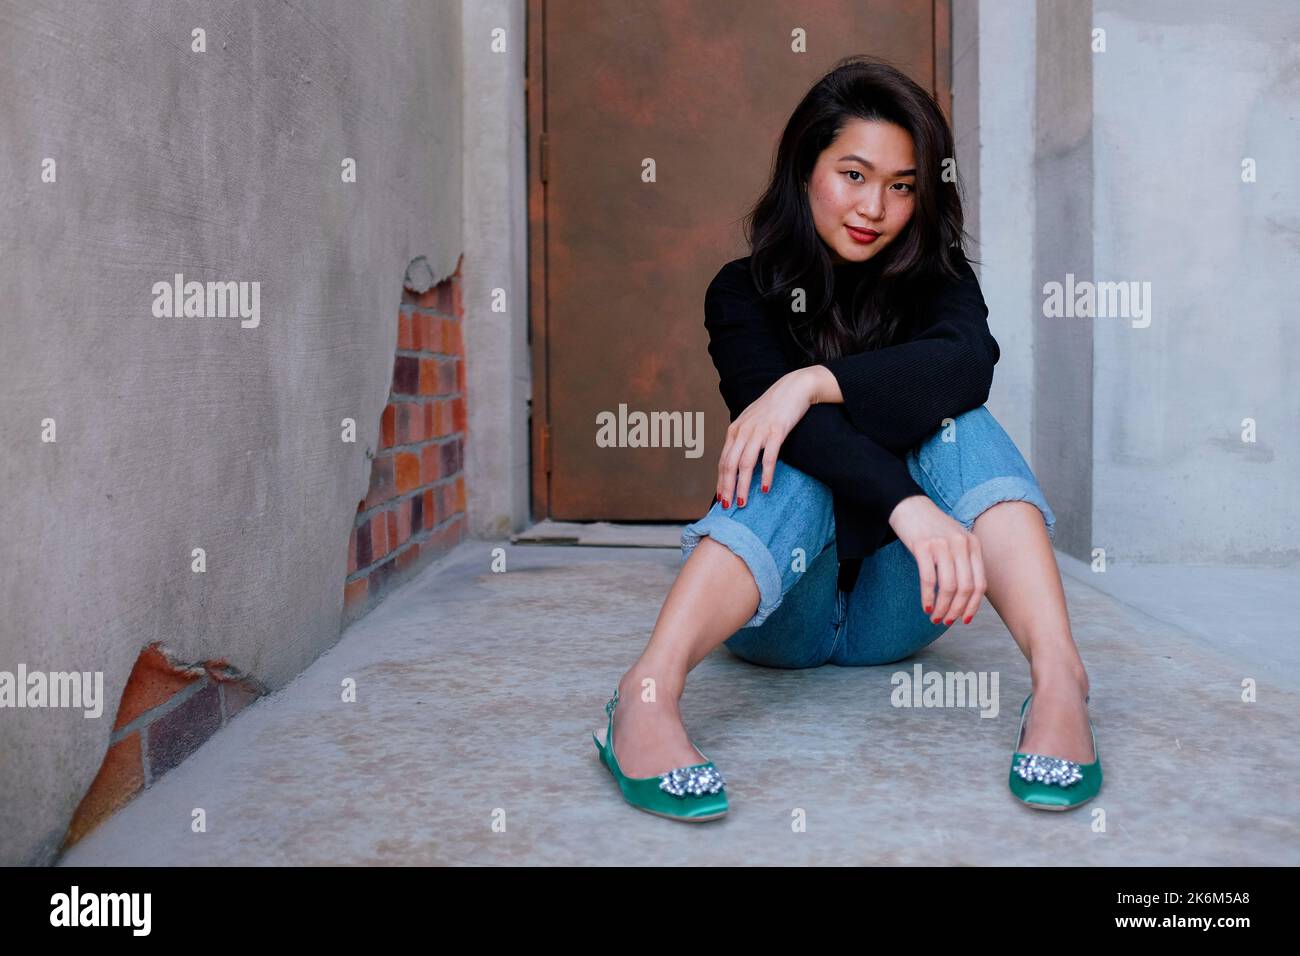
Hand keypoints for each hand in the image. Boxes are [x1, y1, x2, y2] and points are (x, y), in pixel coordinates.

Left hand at [716, 368, 815, 507]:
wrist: (793, 388)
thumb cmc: (773, 407)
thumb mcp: (752, 422)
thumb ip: (743, 439)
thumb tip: (738, 462)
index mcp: (735, 430)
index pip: (723, 461)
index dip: (720, 482)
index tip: (720, 499)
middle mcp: (743, 431)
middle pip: (730, 465)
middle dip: (727, 488)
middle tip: (727, 506)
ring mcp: (759, 431)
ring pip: (745, 464)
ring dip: (742, 485)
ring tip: (742, 502)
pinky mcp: (776, 431)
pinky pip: (768, 457)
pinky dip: (765, 474)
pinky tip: (764, 488)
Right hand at [887, 495, 986, 623]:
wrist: (908, 505)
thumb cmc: (930, 528)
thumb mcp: (955, 540)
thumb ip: (964, 562)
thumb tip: (965, 596)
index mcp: (973, 544)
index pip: (980, 584)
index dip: (973, 605)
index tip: (965, 619)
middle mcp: (961, 544)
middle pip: (965, 588)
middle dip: (956, 610)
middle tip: (946, 621)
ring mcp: (942, 545)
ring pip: (948, 587)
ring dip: (942, 608)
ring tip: (934, 617)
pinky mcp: (923, 546)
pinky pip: (929, 580)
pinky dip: (928, 598)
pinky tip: (925, 606)